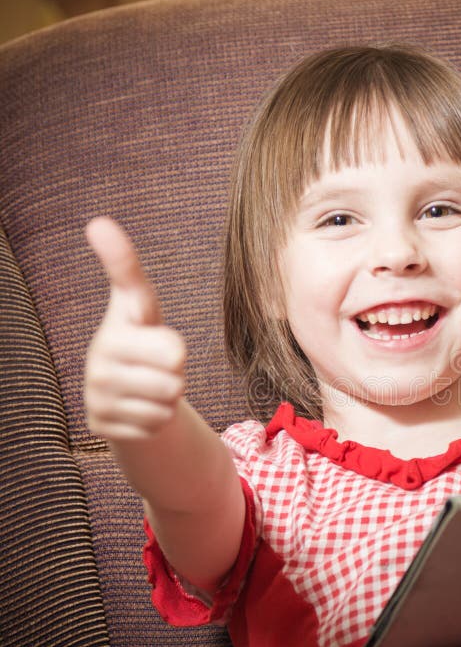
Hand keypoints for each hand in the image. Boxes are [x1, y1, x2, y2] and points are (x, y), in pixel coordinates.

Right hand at [84, 217, 185, 440]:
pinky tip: (141, 411)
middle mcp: (102, 347)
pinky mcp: (99, 420)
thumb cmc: (151, 356)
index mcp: (123, 317)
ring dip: (171, 396)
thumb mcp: (160, 331)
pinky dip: (159, 420)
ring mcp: (95, 386)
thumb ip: (164, 330)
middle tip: (162, 369)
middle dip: (179, 370)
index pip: (126, 281)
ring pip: (169, 394)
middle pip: (174, 360)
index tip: (100, 223)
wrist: (128, 405)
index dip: (117, 254)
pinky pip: (157, 422)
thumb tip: (166, 344)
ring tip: (152, 388)